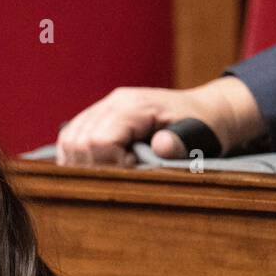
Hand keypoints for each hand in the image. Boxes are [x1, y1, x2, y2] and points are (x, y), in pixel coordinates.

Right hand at [55, 76, 263, 166]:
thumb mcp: (200, 135)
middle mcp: (114, 103)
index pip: (98, 140)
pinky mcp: (99, 117)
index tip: (134, 169)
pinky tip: (100, 167)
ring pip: (69, 140)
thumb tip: (161, 147)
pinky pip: (72, 138)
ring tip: (112, 170)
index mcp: (135, 106)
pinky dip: (78, 158)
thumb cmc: (204, 127)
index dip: (110, 164)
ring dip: (82, 164)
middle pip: (77, 142)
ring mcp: (104, 108)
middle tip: (124, 172)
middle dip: (94, 167)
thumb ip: (180, 142)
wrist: (205, 111)